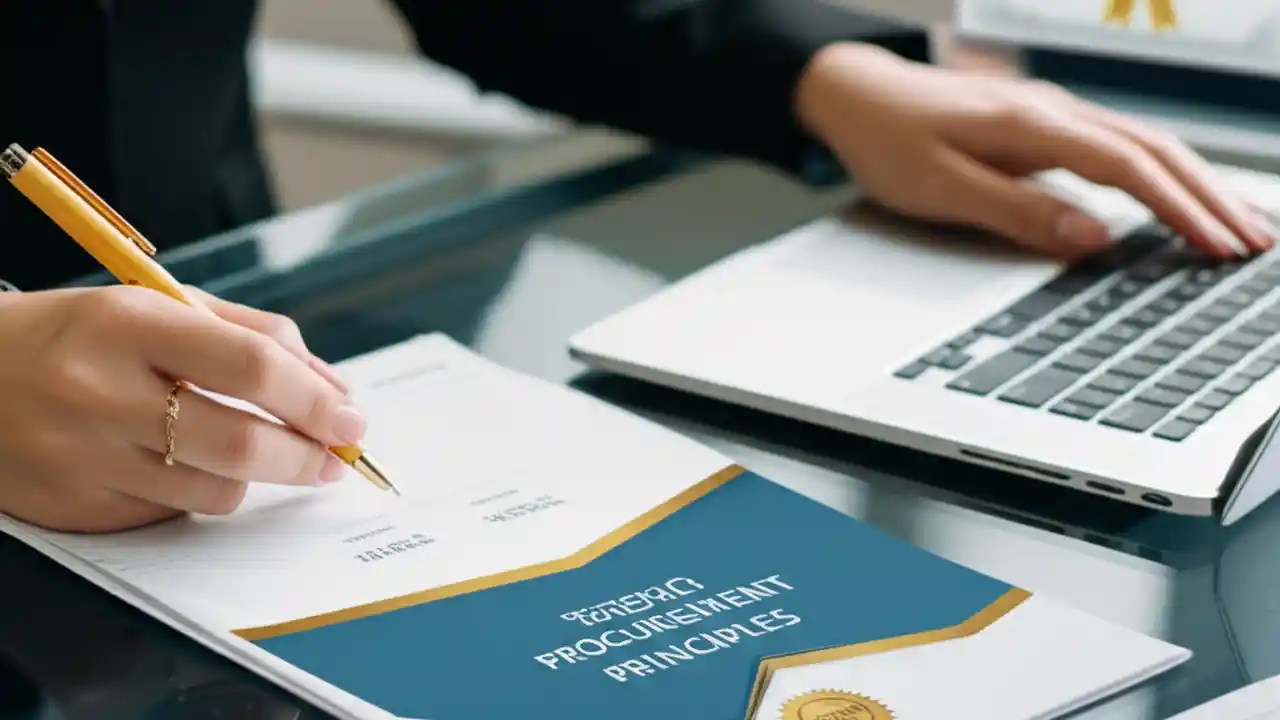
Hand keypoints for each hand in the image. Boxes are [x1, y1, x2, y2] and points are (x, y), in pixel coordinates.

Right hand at [0, 285, 359, 532]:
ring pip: (215, 491)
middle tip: (336, 457)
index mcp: (126, 324)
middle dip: (307, 456)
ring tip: (254, 450)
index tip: (351, 419)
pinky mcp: (73, 508)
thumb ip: (255, 338)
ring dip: (256, 477)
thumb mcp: (160, 307)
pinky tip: (182, 464)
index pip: (250, 367)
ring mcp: (81, 457)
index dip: (315, 399)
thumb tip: (334, 391)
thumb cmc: (81, 334)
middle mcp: (97, 392)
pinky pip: (171, 515)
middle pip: (239, 443)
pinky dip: (197, 492)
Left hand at [795, 43, 1273, 259]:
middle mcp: (1054, 111)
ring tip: (1240, 223)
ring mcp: (1053, 114)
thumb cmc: (889, 140)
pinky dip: (1161, 171)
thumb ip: (1017, 212)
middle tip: (1258, 243)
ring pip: (1145, 143)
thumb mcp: (942, 188)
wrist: (854, 94)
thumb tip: (1094, 237)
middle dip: (1211, 196)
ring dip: (1196, 182)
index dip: (1180, 211)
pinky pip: (1120, 145)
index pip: (1129, 169)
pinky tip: (1177, 194)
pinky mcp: (1044, 124)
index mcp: (1033, 125)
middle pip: (1155, 150)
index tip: (1219, 248)